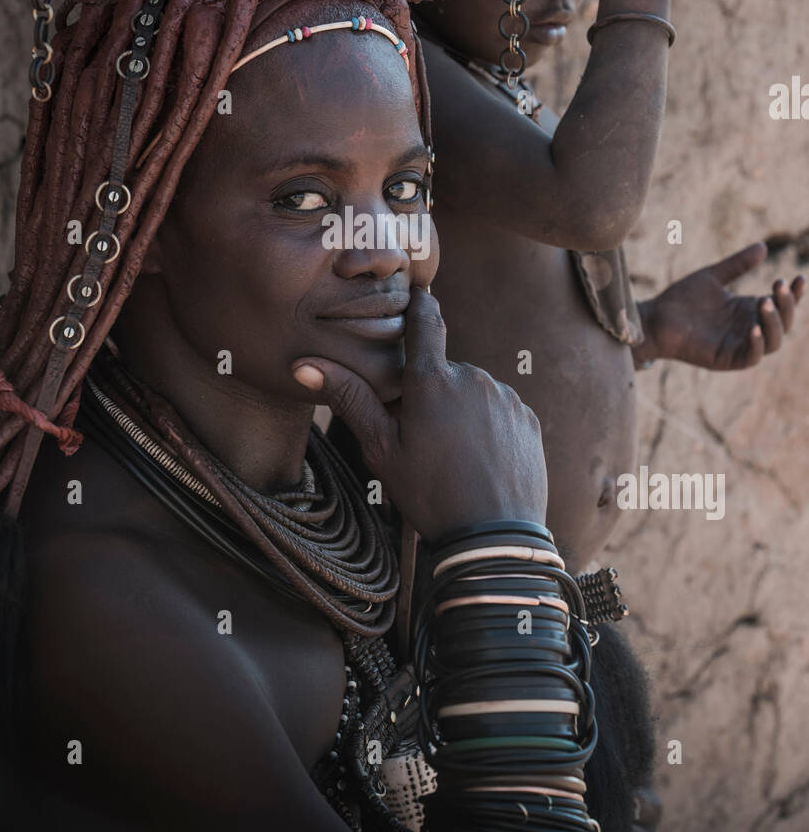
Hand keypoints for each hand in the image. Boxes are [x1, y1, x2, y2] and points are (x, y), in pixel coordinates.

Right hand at [291, 287, 547, 541]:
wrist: (493, 538)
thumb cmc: (430, 493)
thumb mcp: (381, 450)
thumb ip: (349, 398)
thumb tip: (304, 363)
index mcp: (432, 380)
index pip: (425, 320)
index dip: (418, 304)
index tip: (415, 294)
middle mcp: (472, 377)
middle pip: (444, 372)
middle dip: (432, 393)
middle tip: (420, 436)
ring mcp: (505, 397)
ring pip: (473, 393)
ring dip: (461, 411)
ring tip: (453, 456)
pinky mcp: (527, 419)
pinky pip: (500, 412)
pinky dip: (488, 428)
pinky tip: (479, 461)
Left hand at [639, 242, 804, 368]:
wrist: (655, 318)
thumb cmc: (682, 299)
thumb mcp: (713, 277)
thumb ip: (737, 265)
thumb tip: (763, 246)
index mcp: (748, 309)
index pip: (781, 304)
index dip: (794, 294)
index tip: (800, 277)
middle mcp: (749, 328)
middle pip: (783, 322)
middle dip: (786, 304)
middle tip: (777, 285)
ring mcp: (740, 345)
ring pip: (774, 341)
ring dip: (774, 322)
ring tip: (764, 301)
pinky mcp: (727, 359)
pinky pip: (750, 356)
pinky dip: (757, 344)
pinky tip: (753, 328)